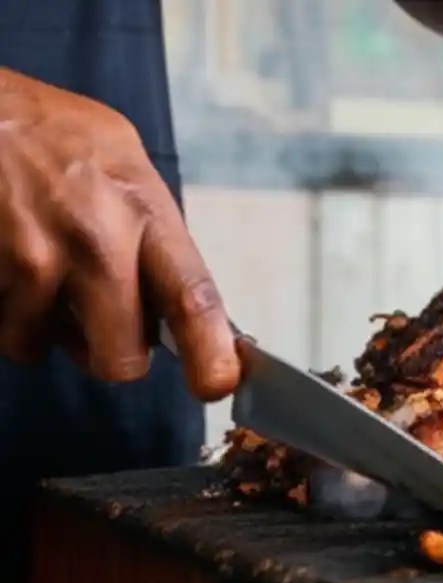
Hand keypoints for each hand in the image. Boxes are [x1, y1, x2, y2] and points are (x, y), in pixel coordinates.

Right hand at [0, 68, 237, 400]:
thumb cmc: (45, 132)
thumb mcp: (121, 160)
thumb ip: (153, 234)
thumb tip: (186, 310)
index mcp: (141, 208)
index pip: (192, 295)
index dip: (212, 352)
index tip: (218, 386)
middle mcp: (93, 240)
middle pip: (119, 357)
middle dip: (109, 353)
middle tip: (97, 322)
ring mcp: (32, 260)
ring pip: (44, 347)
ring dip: (40, 324)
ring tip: (34, 264)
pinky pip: (3, 328)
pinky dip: (5, 308)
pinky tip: (4, 259)